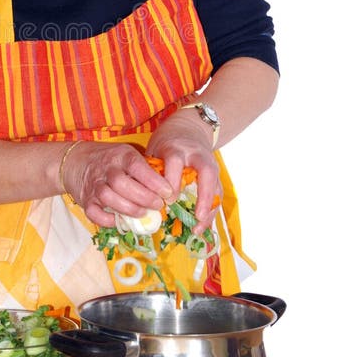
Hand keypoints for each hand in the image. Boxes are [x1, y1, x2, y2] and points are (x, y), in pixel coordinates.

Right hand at [59, 142, 172, 227]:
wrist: (76, 160)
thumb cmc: (110, 160)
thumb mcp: (126, 155)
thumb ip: (143, 169)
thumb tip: (167, 188)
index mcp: (120, 155)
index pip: (136, 166)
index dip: (153, 181)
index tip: (167, 192)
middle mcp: (106, 168)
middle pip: (122, 183)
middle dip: (143, 197)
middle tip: (157, 205)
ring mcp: (94, 184)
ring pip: (108, 197)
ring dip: (128, 208)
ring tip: (143, 213)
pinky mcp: (85, 200)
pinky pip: (94, 213)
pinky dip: (108, 220)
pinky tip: (120, 220)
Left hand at [145, 109, 221, 234]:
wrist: (190, 128)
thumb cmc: (167, 142)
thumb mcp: (156, 149)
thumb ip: (151, 169)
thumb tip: (139, 197)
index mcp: (177, 148)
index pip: (176, 162)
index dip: (173, 181)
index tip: (167, 200)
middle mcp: (197, 155)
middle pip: (205, 173)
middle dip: (202, 195)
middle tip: (194, 216)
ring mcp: (210, 165)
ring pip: (215, 185)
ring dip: (209, 208)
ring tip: (198, 228)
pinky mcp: (216, 175)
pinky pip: (217, 194)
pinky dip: (211, 211)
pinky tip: (203, 225)